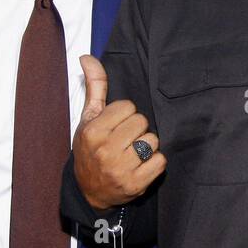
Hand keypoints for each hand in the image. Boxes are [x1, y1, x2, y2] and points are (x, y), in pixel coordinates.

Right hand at [72, 54, 165, 210]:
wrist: (89, 191)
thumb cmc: (91, 148)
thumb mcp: (88, 118)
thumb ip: (95, 87)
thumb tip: (87, 57)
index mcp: (94, 132)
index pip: (128, 107)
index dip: (125, 115)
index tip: (115, 126)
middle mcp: (105, 150)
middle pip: (142, 122)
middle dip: (136, 130)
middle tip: (124, 141)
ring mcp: (120, 169)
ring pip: (153, 141)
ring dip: (146, 147)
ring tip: (132, 154)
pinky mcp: (135, 184)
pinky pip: (161, 161)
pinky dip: (155, 163)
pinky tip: (140, 166)